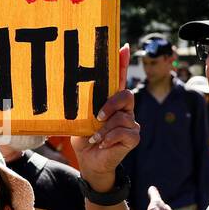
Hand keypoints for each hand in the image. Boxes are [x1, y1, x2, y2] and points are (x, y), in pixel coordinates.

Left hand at [72, 43, 137, 187]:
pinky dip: (109, 138)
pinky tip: (103, 143)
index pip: (119, 79)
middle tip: (97, 116)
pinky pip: (124, 131)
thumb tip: (74, 88)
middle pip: (126, 94)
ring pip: (122, 117)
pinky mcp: (134, 137)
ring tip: (95, 137)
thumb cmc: (84, 138)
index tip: (124, 47)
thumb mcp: (81, 119)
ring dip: (104, 129)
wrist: (90, 162)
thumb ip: (85, 105)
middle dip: (111, 104)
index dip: (122, 63)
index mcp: (111, 101)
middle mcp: (124, 109)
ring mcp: (131, 122)